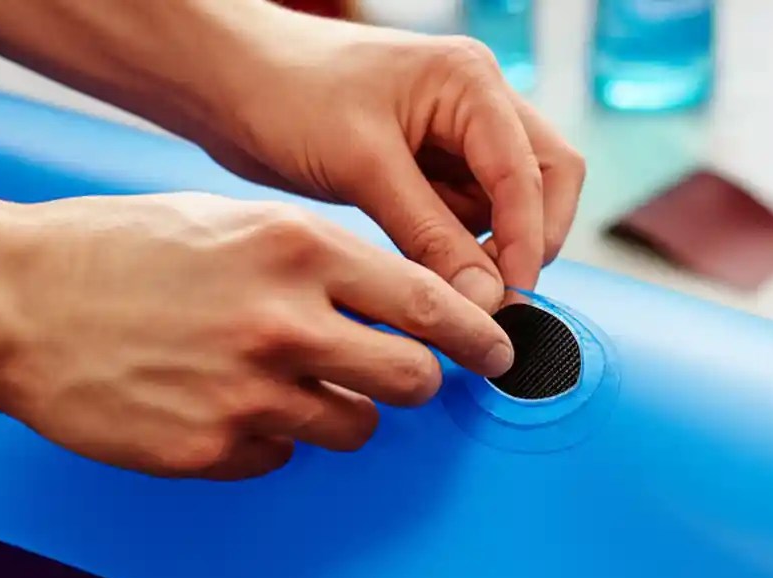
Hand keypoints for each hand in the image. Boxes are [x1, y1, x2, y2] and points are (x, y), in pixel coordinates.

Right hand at [0, 193, 513, 479]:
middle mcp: (284, 323)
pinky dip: (268, 439)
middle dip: (415, 384)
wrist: (18, 301)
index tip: (501, 354)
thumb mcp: (240, 223)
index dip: (478, 336)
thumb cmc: (127, 251)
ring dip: (337, 412)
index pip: (430, 303)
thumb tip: (401, 305)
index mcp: (298, 251)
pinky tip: (221, 403)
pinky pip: (282, 458)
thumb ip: (324, 262)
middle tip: (395, 376)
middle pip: (412, 382)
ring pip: (354, 429)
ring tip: (277, 380)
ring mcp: (249, 393)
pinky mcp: (213, 449)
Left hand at [199, 13, 585, 309]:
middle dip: (531, 239)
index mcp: (470, 83)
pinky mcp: (428, 167)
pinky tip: (425, 273)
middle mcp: (476, 104)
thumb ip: (431, 235)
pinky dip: (458, 250)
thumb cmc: (285, 92)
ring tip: (451, 290)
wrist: (225, 83)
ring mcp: (455, 137)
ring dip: (492, 250)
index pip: (531, 172)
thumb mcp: (363, 165)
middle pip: (547, 179)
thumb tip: (486, 300)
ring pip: (509, 205)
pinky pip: (467, 217)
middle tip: (498, 295)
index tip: (509, 300)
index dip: (528, 241)